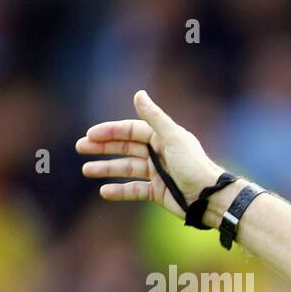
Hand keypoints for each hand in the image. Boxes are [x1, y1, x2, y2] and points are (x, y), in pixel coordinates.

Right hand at [76, 89, 221, 219]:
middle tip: (80, 148)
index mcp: (162, 138)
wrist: (210, 198)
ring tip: (87, 170)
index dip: (110, 131)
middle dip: (102, 147)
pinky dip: (120, 190)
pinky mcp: (158, 192)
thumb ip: (154, 117)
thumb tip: (138, 93)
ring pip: (127, 168)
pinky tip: (104, 191)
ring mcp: (157, 173)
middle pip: (125, 148)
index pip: (130, 131)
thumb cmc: (194, 166)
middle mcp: (158, 153)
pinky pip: (135, 190)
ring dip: (107, 168)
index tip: (90, 134)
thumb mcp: (174, 138)